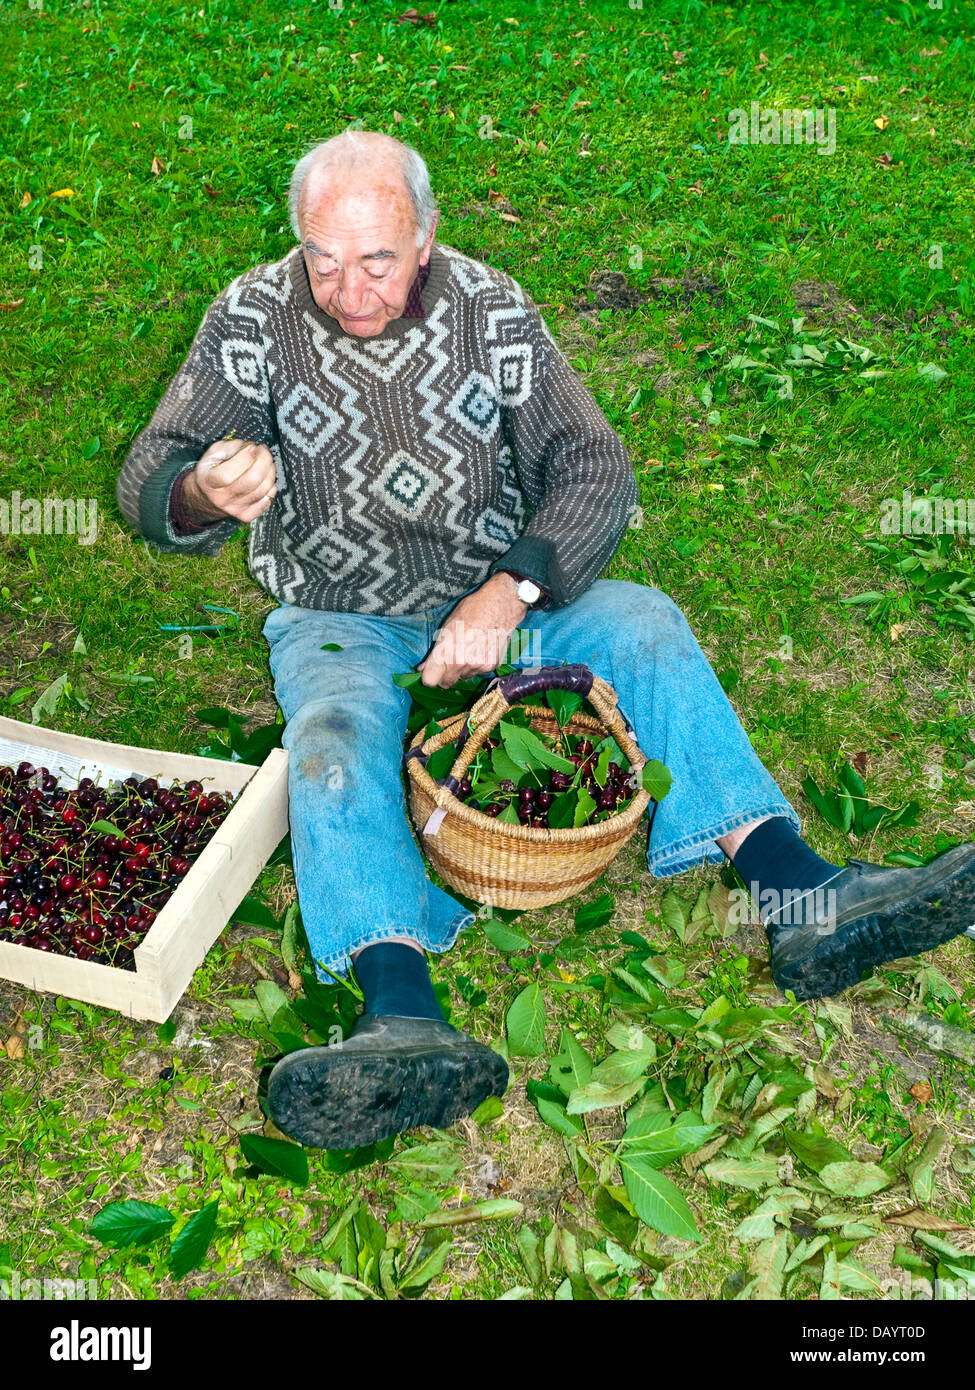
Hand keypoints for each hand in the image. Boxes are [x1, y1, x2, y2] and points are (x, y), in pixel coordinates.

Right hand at [182, 438, 276, 523]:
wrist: (206, 499)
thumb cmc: (211, 473)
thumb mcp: (211, 455)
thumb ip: (228, 447)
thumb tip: (249, 448)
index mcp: (209, 482)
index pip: (229, 474)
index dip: (244, 458)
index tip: (251, 447)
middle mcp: (222, 499)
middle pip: (252, 481)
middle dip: (263, 460)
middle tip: (263, 450)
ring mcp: (236, 509)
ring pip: (263, 489)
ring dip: (269, 471)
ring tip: (266, 462)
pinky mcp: (247, 516)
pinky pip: (268, 500)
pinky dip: (271, 487)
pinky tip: (265, 478)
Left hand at [419, 573, 527, 687]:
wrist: (500, 606)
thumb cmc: (471, 611)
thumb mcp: (446, 628)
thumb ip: (435, 651)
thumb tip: (424, 668)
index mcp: (445, 650)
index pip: (429, 681)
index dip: (429, 677)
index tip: (431, 672)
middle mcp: (460, 662)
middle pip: (446, 683)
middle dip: (445, 675)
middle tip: (450, 661)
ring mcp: (476, 666)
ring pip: (463, 677)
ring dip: (463, 669)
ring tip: (470, 648)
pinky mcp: (490, 666)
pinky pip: (478, 673)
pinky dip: (477, 665)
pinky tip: (481, 649)